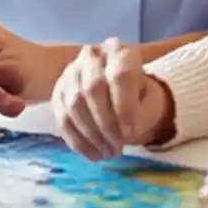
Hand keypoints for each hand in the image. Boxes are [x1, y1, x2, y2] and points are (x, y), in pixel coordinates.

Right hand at [51, 38, 172, 160]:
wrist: (120, 97)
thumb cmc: (139, 99)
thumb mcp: (149, 104)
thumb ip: (140, 115)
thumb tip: (123, 134)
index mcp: (120, 52)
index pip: (120, 76)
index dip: (124, 107)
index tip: (130, 134)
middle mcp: (92, 56)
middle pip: (93, 89)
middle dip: (106, 124)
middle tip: (118, 147)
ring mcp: (71, 73)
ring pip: (75, 105)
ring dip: (92, 136)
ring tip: (108, 154)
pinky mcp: (58, 93)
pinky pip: (62, 119)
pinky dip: (78, 142)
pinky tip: (93, 154)